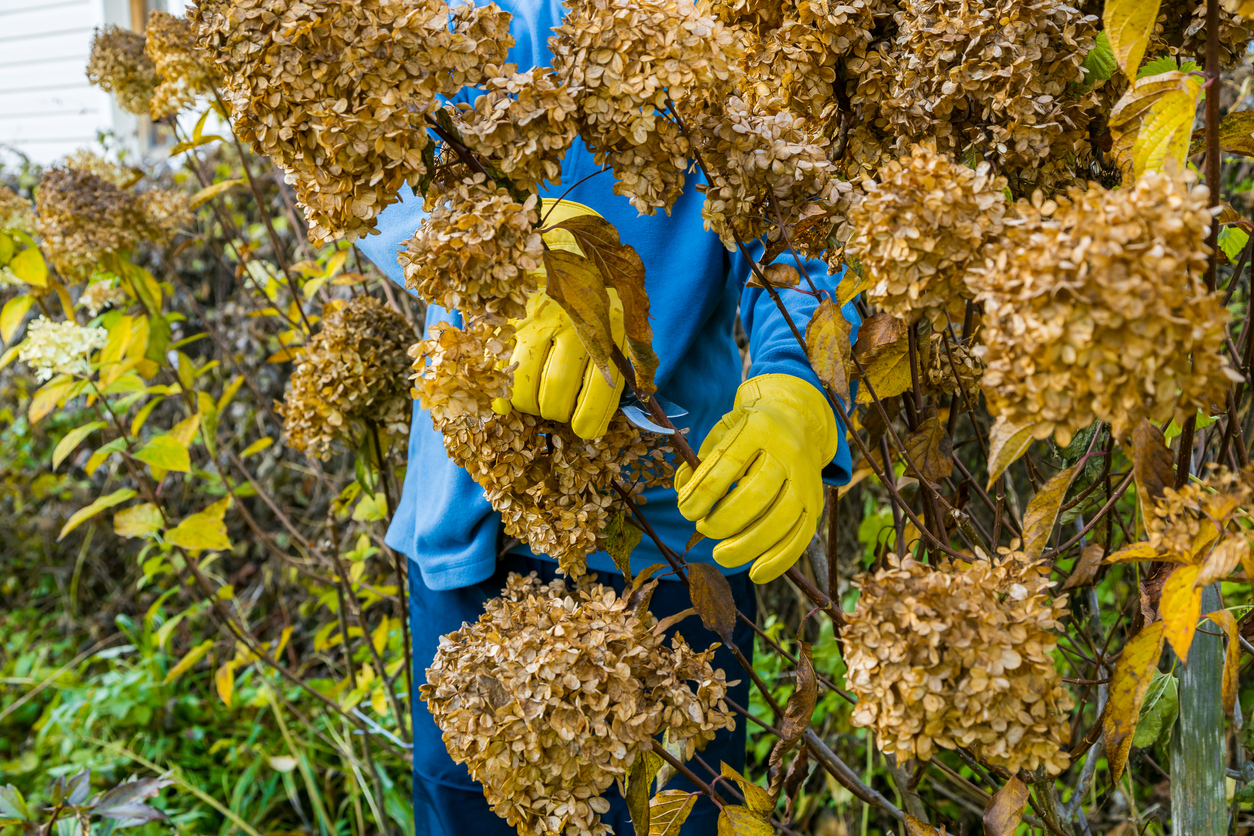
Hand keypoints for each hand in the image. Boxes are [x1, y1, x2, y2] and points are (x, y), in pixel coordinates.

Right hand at [491, 287, 626, 438]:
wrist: (561, 247)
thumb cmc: (593, 294)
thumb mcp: (619, 321)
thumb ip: (622, 363)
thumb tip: (623, 407)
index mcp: (602, 324)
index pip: (597, 389)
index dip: (591, 419)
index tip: (586, 431)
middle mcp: (565, 322)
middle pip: (556, 393)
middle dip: (558, 413)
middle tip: (560, 410)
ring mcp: (528, 320)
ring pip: (524, 388)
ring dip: (532, 406)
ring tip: (539, 400)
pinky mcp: (502, 319)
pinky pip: (495, 371)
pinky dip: (499, 396)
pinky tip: (507, 401)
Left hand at [674, 375, 837, 582]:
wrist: (798, 419)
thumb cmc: (749, 431)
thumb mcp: (722, 433)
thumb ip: (700, 462)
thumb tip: (682, 490)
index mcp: (759, 428)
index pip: (730, 463)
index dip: (705, 492)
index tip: (687, 511)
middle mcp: (787, 452)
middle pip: (757, 493)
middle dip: (725, 520)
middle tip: (704, 530)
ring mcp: (806, 479)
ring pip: (782, 519)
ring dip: (749, 545)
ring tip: (721, 555)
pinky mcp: (816, 502)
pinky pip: (801, 536)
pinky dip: (779, 560)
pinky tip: (756, 573)